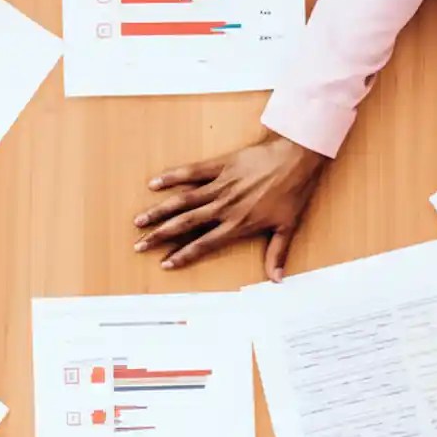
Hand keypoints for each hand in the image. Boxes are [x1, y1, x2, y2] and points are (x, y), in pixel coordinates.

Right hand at [133, 134, 328, 280]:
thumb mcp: (288, 226)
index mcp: (239, 223)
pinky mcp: (219, 166)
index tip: (166, 263)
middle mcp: (224, 207)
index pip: (204, 243)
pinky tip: (154, 184)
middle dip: (160, 236)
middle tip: (141, 244)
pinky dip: (171, 177)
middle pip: (185, 224)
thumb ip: (277, 253)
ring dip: (159, 211)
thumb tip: (276, 279)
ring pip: (182, 201)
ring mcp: (219, 185)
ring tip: (139, 220)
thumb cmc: (294, 191)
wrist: (297, 157)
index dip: (184, 254)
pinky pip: (191, 172)